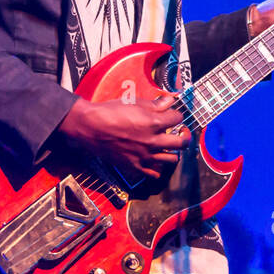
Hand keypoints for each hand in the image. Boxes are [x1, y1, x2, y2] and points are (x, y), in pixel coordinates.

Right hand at [58, 94, 190, 178]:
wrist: (90, 127)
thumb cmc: (110, 112)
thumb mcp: (134, 102)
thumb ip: (155, 104)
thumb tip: (169, 101)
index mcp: (154, 123)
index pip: (177, 118)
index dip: (176, 115)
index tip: (172, 115)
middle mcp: (153, 142)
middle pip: (181, 143)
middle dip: (183, 136)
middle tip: (180, 133)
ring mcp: (145, 156)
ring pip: (171, 159)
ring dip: (172, 152)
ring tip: (167, 146)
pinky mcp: (135, 166)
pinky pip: (154, 173)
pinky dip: (157, 168)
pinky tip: (154, 160)